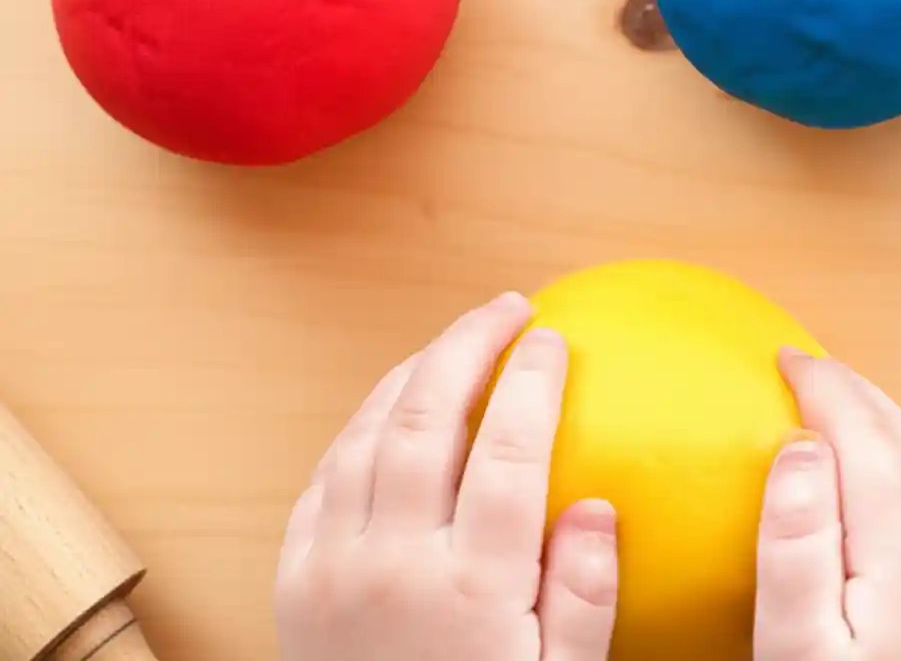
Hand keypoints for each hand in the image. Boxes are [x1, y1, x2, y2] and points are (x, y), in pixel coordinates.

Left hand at [275, 292, 618, 660]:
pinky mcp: (294, 576)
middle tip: (507, 309)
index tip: (555, 338)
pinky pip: (324, 474)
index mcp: (472, 588)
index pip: (510, 452)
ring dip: (413, 373)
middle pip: (430, 418)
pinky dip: (362, 425)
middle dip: (470, 344)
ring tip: (454, 344)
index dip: (534, 382)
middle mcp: (394, 562)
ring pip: (368, 433)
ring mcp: (332, 565)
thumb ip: (580, 600)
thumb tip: (596, 509)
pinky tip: (394, 410)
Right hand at [754, 349, 900, 660]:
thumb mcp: (799, 645)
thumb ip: (795, 545)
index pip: (864, 429)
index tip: (785, 356)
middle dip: (855, 394)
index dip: (823, 384)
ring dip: (885, 427)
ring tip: (837, 413)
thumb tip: (800, 445)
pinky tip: (884, 484)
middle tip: (806, 371)